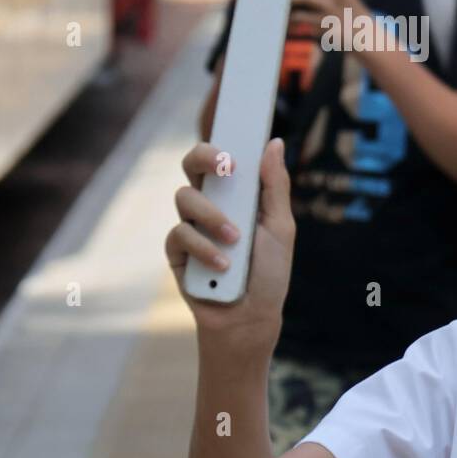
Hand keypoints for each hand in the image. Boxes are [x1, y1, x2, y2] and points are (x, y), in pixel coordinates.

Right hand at [167, 138, 295, 354]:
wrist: (250, 318)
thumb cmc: (268, 272)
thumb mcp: (280, 227)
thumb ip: (274, 186)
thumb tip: (274, 142)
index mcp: (234, 194)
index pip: (220, 157)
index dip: (222, 141)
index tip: (236, 139)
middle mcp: (208, 204)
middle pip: (191, 164)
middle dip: (205, 157)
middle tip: (227, 166)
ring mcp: (190, 226)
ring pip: (185, 197)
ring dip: (213, 217)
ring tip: (235, 240)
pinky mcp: (176, 252)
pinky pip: (180, 235)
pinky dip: (204, 249)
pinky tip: (222, 266)